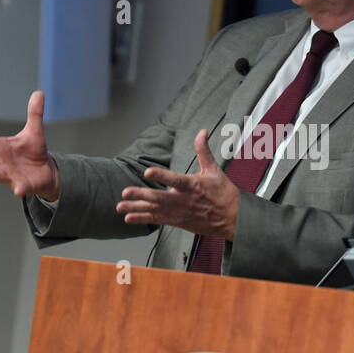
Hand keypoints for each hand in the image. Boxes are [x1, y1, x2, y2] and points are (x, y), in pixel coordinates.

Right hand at [0, 90, 59, 199]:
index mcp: (0, 146)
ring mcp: (8, 174)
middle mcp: (0, 161)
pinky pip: (18, 187)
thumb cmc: (32, 151)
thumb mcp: (34, 131)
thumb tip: (39, 93)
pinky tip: (18, 189)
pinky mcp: (20, 185)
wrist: (44, 172)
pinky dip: (18, 188)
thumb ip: (34, 114)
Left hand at [116, 130, 239, 239]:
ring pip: (155, 210)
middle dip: (141, 195)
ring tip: (120, 206)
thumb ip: (203, 151)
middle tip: (126, 192)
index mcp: (193, 185)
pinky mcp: (177, 221)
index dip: (161, 175)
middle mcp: (184, 200)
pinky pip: (157, 220)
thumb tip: (201, 132)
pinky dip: (142, 219)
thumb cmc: (224, 193)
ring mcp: (179, 212)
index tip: (148, 171)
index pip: (175, 179)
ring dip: (136, 208)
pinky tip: (129, 218)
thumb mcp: (214, 170)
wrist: (233, 218)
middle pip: (160, 197)